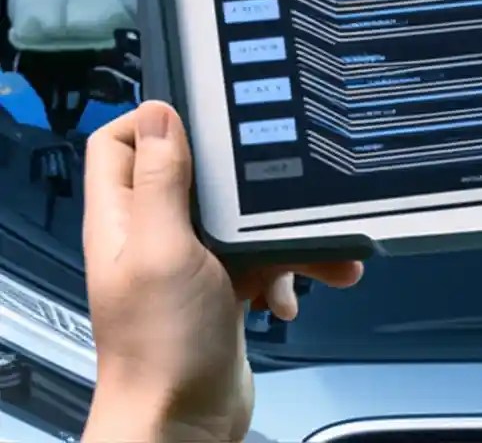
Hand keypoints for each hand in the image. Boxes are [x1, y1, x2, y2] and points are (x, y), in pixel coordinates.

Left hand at [81, 101, 362, 441]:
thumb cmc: (161, 349)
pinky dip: (287, 270)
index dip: (159, 120)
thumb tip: (159, 116)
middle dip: (247, 182)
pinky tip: (291, 294)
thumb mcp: (163, 249)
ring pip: (241, 218)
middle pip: (196, 174)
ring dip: (280, 233)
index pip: (123, 142)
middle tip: (275, 185)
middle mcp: (152, 234)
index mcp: (123, 217)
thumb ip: (161, 181)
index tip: (210, 117)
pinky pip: (263, 258)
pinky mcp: (224, 288)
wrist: (186, 420)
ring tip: (312, 252)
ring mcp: (189, 262)